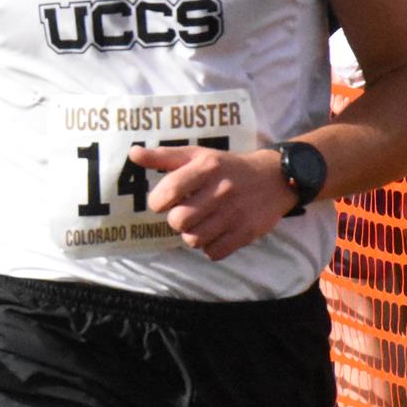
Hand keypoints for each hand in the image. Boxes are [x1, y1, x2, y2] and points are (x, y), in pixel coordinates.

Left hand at [129, 144, 295, 260]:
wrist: (274, 178)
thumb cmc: (225, 167)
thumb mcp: (196, 154)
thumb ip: (163, 156)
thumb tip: (132, 153)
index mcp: (206, 167)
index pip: (168, 192)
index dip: (158, 201)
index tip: (165, 200)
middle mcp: (221, 190)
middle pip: (178, 221)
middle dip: (176, 220)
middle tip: (186, 212)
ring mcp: (236, 213)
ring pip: (194, 240)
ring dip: (192, 235)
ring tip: (201, 222)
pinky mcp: (247, 232)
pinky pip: (214, 252)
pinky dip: (210, 247)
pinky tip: (215, 233)